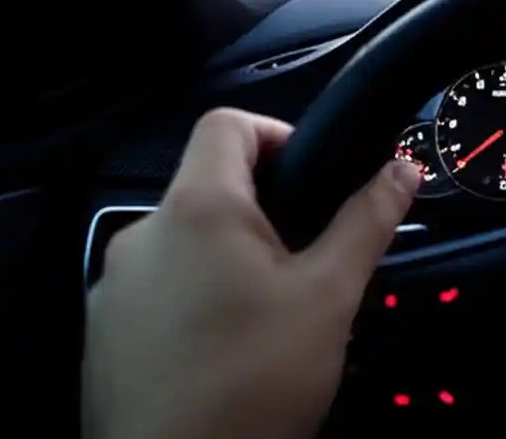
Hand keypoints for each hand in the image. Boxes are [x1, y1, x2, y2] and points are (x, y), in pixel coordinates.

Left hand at [83, 108, 422, 438]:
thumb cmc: (256, 381)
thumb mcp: (330, 296)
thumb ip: (367, 222)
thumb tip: (403, 169)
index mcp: (198, 210)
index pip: (227, 123)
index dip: (275, 133)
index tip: (311, 175)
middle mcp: (142, 236)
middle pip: (207, 187)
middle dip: (262, 213)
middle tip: (306, 262)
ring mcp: (114, 287)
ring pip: (183, 244)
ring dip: (227, 260)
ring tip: (270, 314)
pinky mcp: (103, 334)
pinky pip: (156, 291)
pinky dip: (194, 301)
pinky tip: (227, 350)